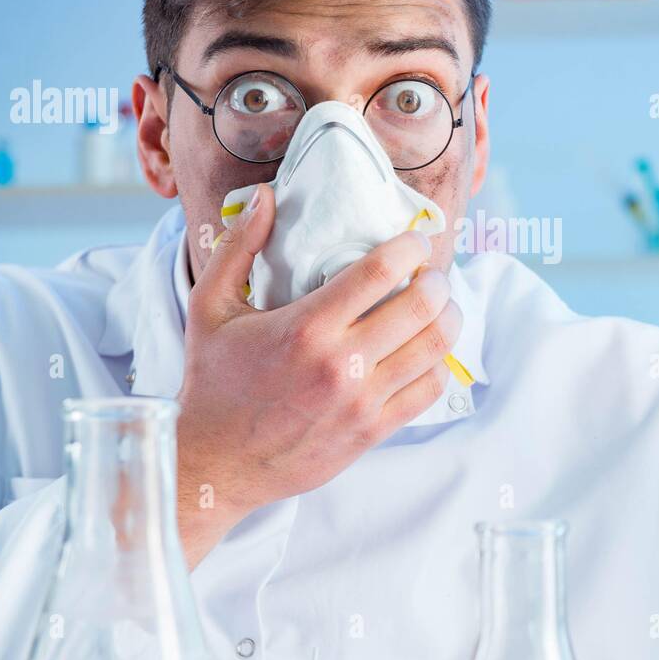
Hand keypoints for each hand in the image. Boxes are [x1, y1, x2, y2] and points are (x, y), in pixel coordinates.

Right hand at [174, 183, 460, 566]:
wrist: (215, 463)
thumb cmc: (212, 382)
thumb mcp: (210, 308)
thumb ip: (239, 248)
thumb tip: (267, 196)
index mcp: (306, 327)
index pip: (380, 271)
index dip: (409, 246)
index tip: (414, 239)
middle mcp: (341, 363)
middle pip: (420, 306)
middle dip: (437, 280)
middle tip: (432, 273)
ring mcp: (361, 400)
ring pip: (435, 348)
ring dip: (448, 318)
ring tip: (440, 307)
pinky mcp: (372, 431)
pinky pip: (429, 390)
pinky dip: (438, 364)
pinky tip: (428, 351)